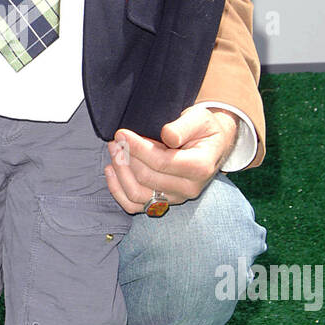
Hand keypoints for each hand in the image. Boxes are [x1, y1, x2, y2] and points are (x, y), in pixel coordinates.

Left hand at [104, 105, 238, 213]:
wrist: (213, 145)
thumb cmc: (204, 129)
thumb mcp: (200, 118)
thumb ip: (183, 126)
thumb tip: (167, 135)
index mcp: (200, 167)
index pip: (161, 162)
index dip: (137, 148)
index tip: (121, 133)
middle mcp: (189, 188)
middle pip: (146, 178)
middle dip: (126, 157)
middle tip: (116, 140)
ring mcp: (175, 198)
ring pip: (137, 195)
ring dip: (120, 173)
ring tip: (114, 151)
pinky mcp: (163, 202)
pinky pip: (134, 205)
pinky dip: (118, 190)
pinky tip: (111, 171)